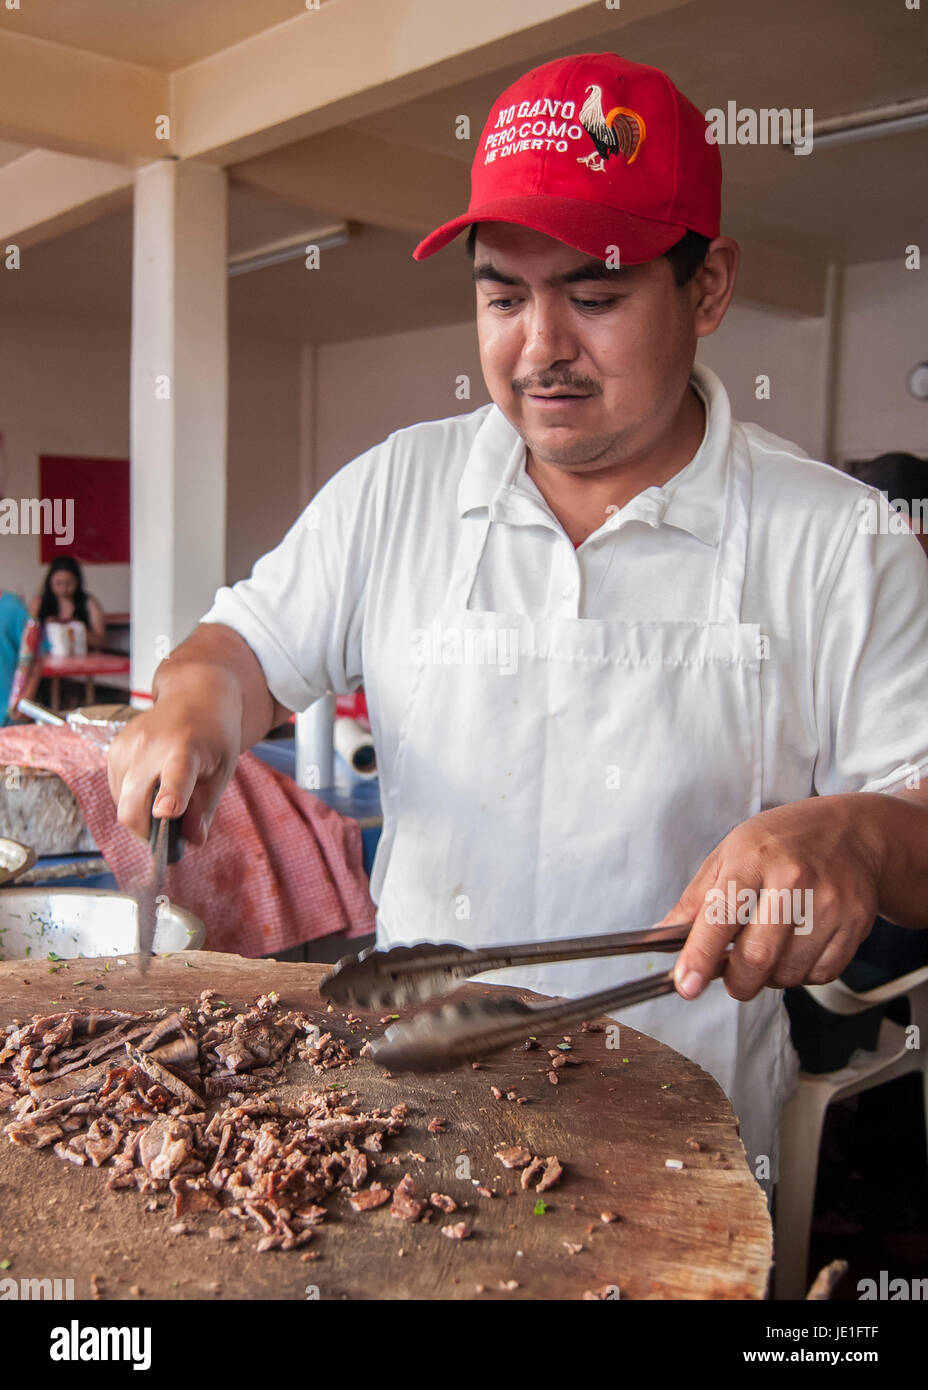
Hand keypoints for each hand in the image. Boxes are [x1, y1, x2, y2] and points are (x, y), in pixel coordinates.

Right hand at [106, 675, 242, 846]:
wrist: (194, 695)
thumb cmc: (212, 735)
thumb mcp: (222, 771)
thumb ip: (206, 809)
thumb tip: (193, 840)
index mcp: (185, 749)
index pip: (175, 776)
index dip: (170, 797)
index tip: (165, 812)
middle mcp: (150, 745)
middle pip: (131, 807)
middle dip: (144, 833)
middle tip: (164, 835)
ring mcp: (127, 746)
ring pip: (121, 804)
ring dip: (139, 814)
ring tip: (163, 797)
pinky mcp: (113, 749)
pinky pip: (117, 791)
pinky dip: (131, 798)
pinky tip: (150, 782)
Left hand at [660, 797, 880, 1001]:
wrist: (850, 831)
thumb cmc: (783, 841)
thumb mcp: (729, 853)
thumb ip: (697, 900)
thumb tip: (665, 938)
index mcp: (754, 857)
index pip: (721, 916)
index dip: (701, 956)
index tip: (687, 985)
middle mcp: (794, 878)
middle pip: (758, 956)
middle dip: (737, 981)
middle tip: (731, 976)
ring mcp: (830, 901)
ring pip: (789, 972)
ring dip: (770, 976)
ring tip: (770, 946)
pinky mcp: (856, 922)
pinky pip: (820, 974)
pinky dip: (801, 973)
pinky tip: (797, 946)